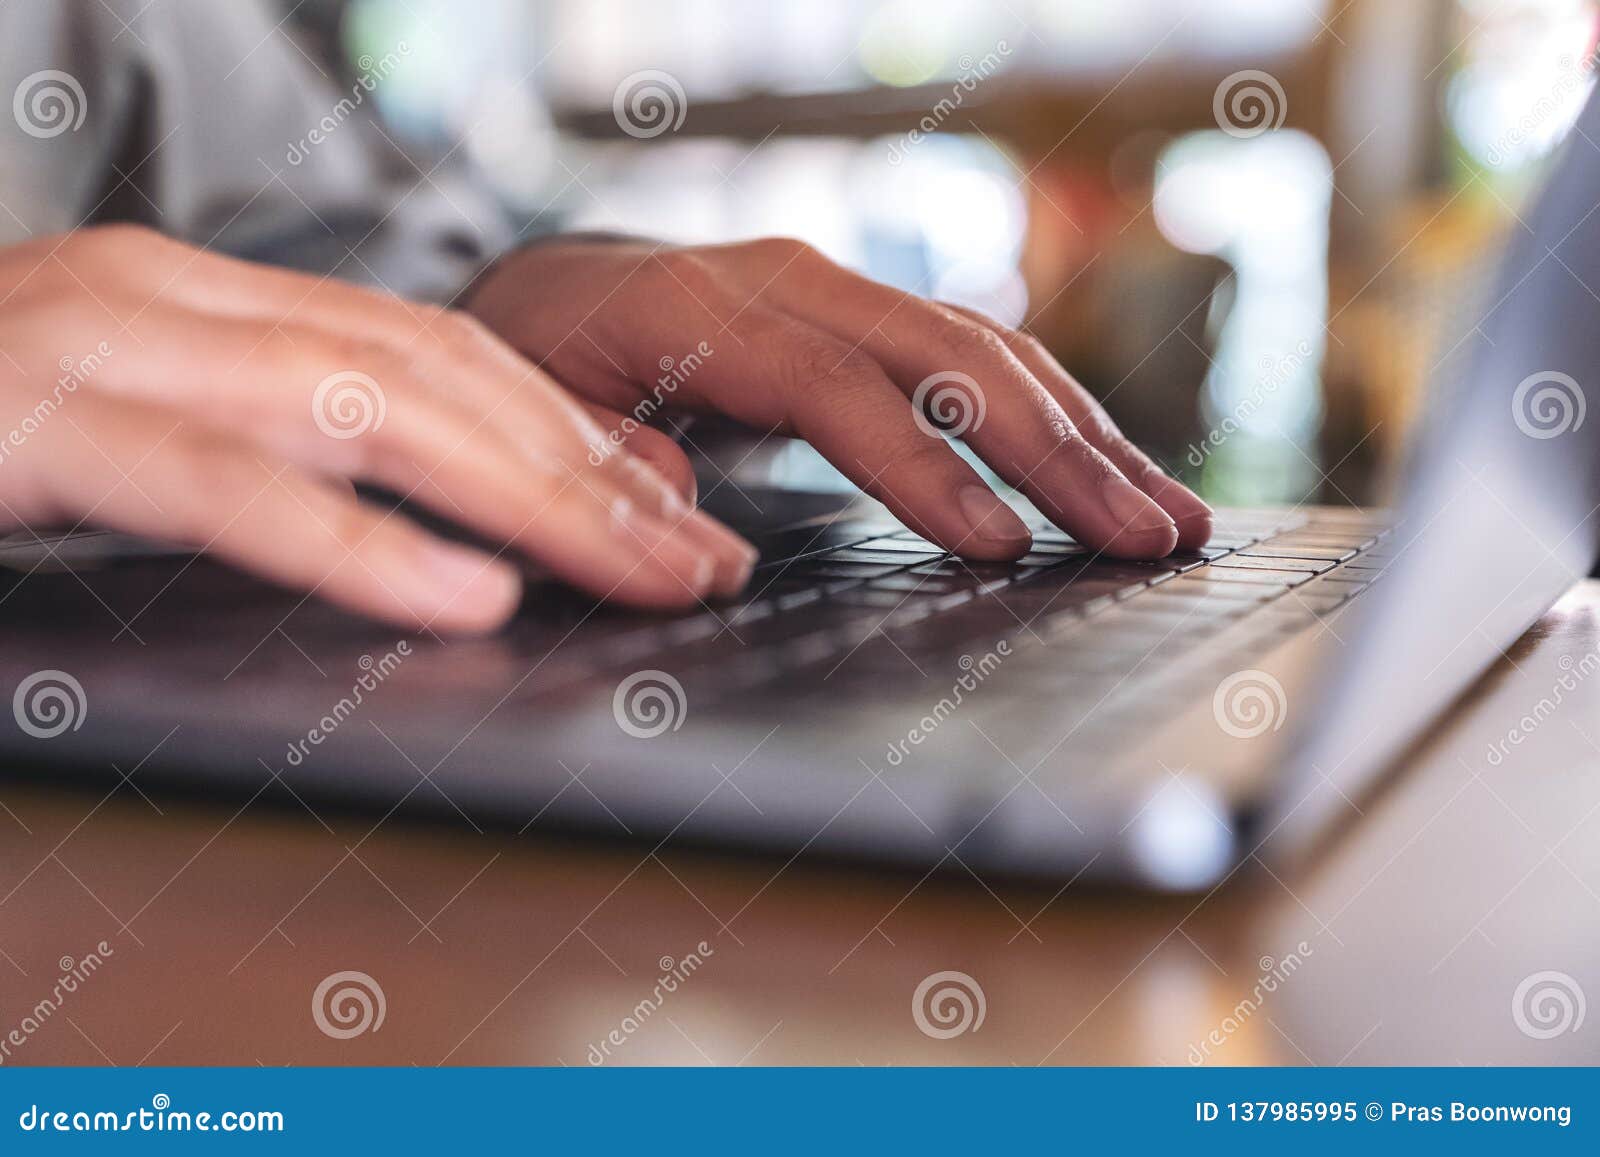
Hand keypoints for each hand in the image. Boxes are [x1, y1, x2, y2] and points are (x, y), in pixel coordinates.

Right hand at [0, 226, 755, 633]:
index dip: (570, 428)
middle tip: (696, 554)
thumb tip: (464, 534)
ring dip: (523, 498)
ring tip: (637, 571)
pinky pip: (223, 488)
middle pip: (436, 377)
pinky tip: (464, 591)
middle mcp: (172, 298)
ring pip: (363, 411)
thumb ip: (300, 460)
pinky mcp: (32, 427)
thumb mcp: (161, 437)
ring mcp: (101, 349)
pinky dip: (356, 544)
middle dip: (584, 472)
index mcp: (212, 301)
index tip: (673, 505)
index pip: (441, 353)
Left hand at [469, 236, 1211, 559]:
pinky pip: (983, 357)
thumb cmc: (549, 361)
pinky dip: (1057, 417)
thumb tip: (708, 555)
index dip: (921, 466)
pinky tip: (1113, 470)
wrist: (559, 289)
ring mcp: (847, 293)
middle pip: (949, 358)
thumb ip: (612, 474)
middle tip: (1146, 538)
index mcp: (706, 308)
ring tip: (1171, 517)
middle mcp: (796, 283)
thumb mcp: (542, 417)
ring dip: (1087, 437)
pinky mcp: (877, 320)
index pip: (836, 386)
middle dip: (1057, 454)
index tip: (999, 545)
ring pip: (989, 352)